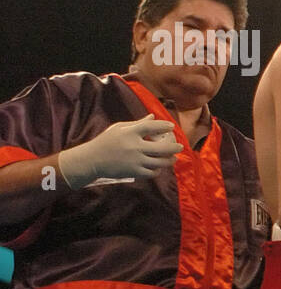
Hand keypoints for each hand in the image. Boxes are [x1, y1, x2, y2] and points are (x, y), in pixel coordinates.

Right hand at [56, 116, 182, 189]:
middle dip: (174, 148)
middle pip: (162, 148)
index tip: (172, 126)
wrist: (92, 160)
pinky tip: (159, 166)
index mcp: (129, 133)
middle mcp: (134, 146)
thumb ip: (138, 123)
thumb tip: (153, 116)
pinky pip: (152, 172)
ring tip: (173, 158)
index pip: (151, 127)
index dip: (164, 126)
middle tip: (180, 147)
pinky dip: (158, 169)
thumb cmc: (106, 141)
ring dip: (169, 160)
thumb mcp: (119, 128)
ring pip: (160, 162)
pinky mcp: (133, 172)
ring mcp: (134, 160)